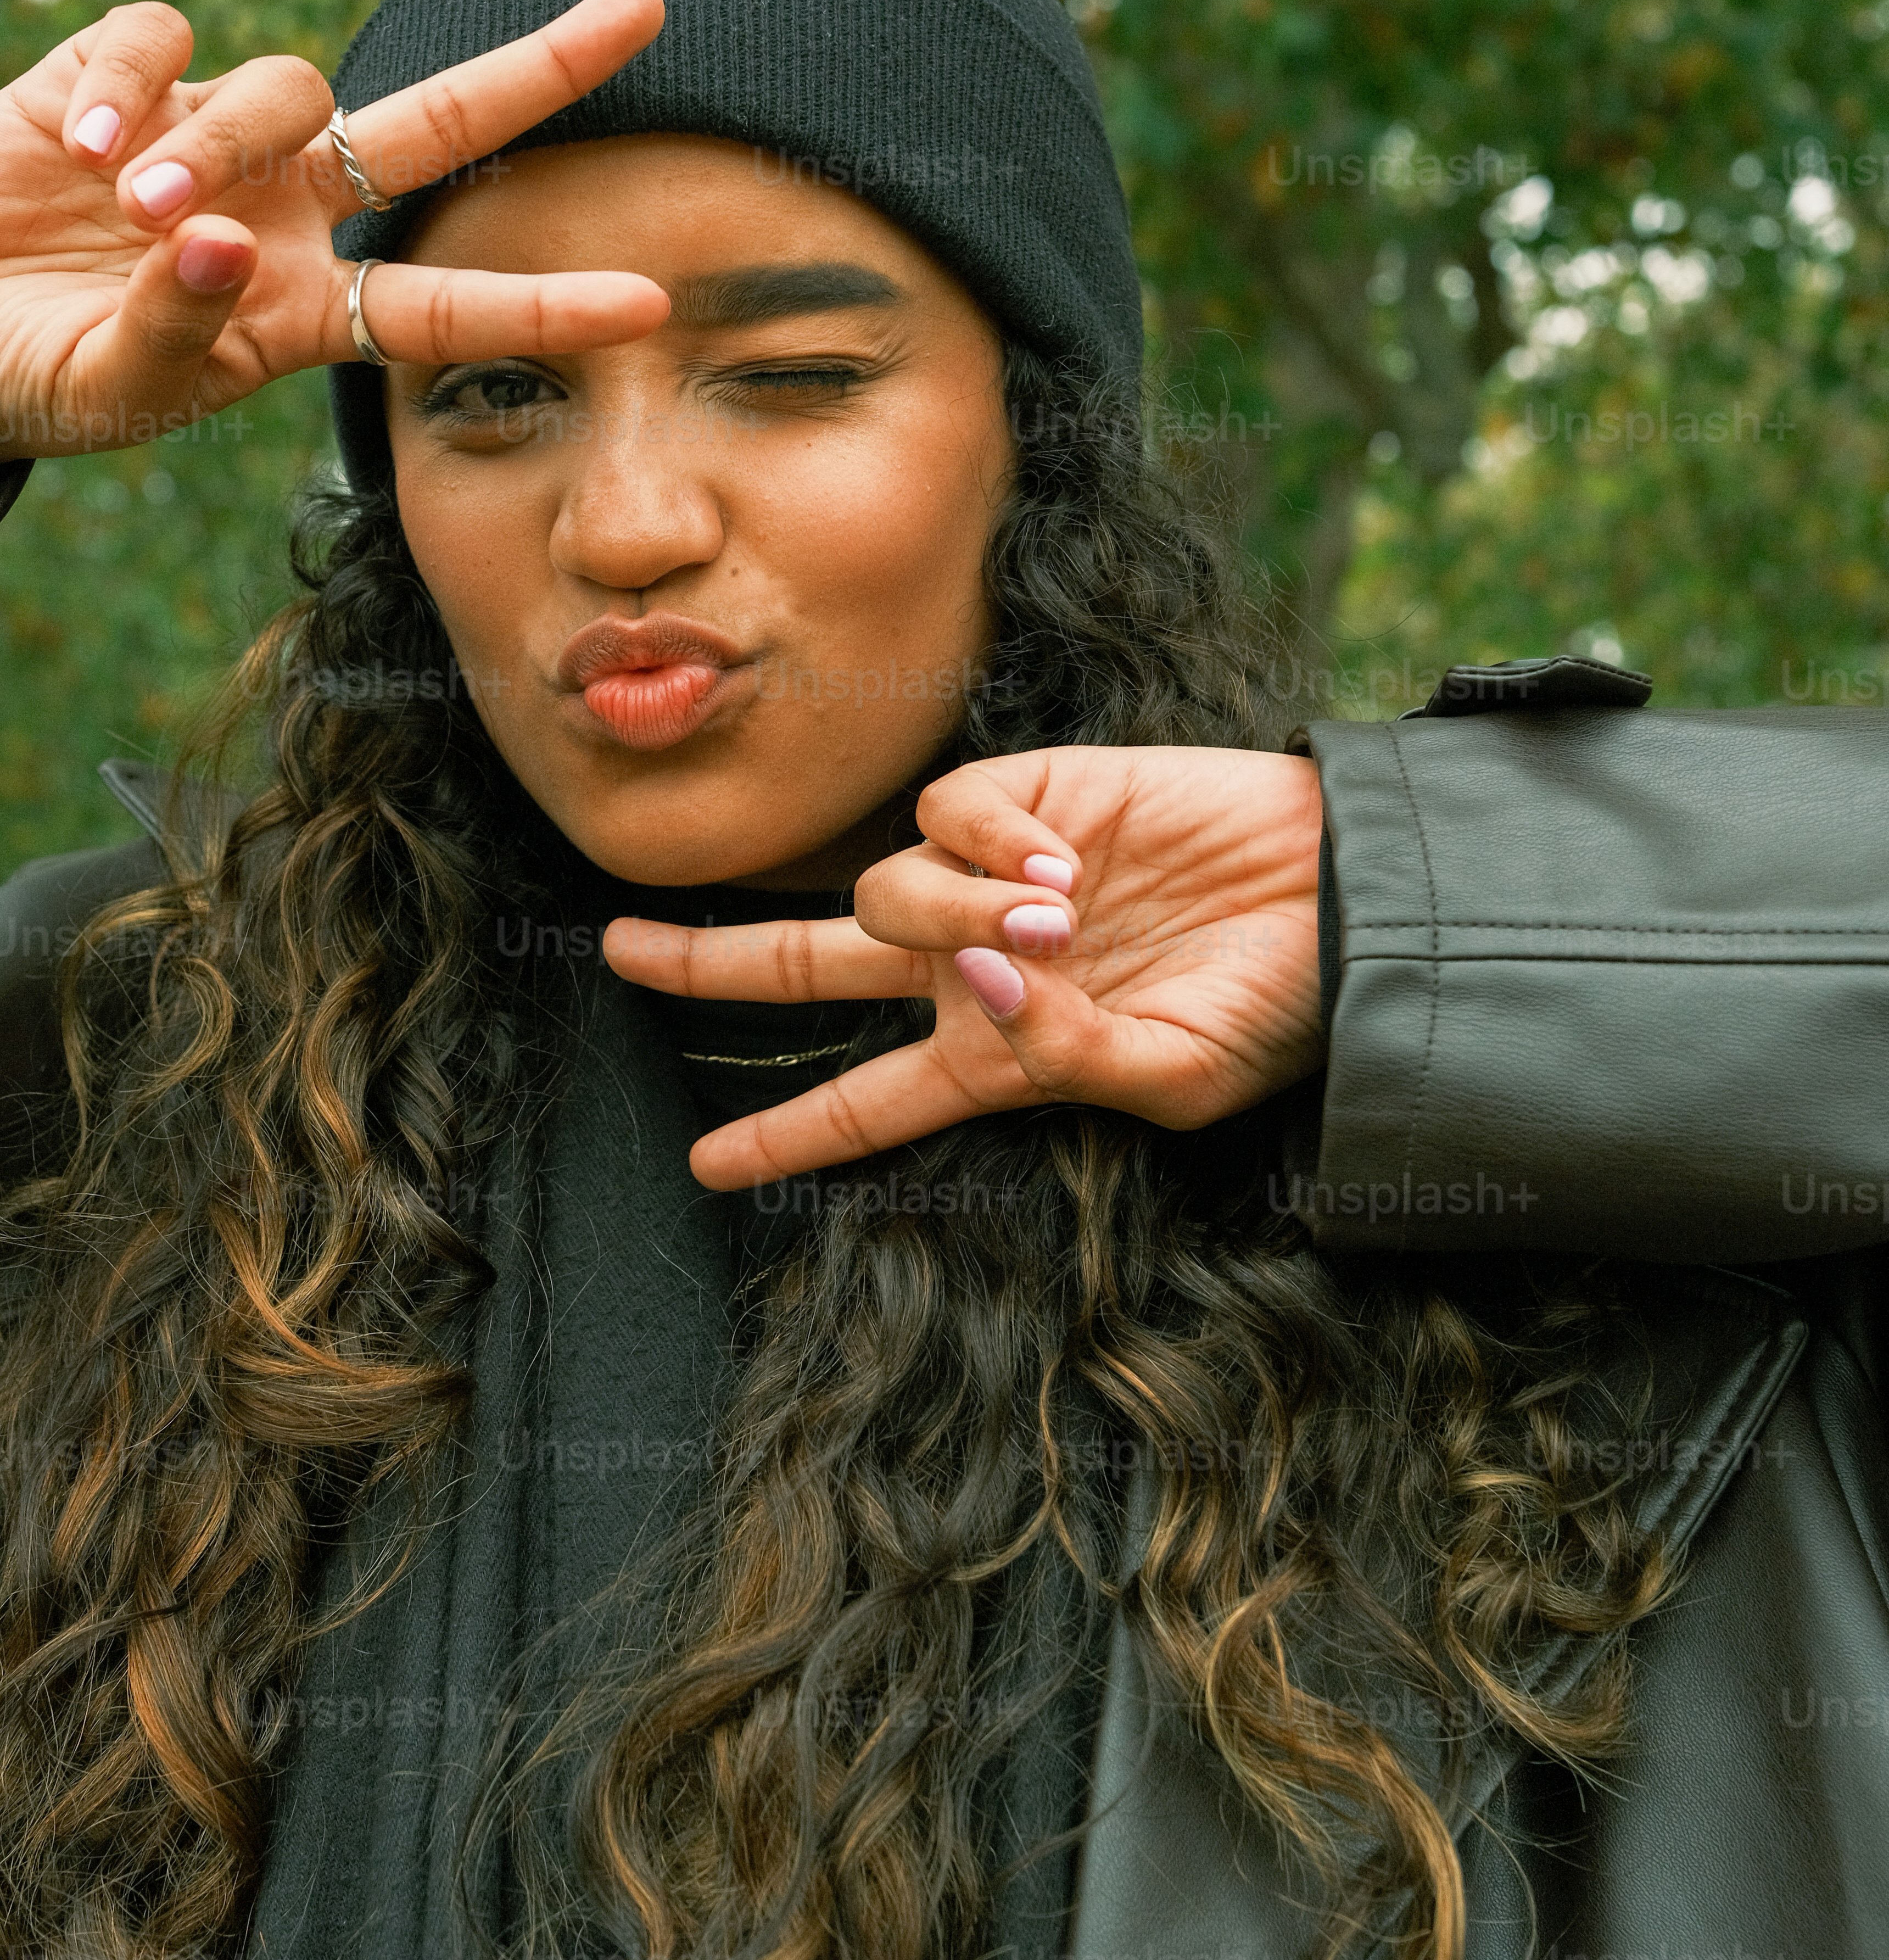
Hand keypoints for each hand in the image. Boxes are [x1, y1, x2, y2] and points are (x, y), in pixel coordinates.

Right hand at [0, 0, 670, 463]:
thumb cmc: (35, 380)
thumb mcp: (104, 391)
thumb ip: (173, 332)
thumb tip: (215, 242)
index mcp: (303, 305)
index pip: (447, 302)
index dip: (543, 305)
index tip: (649, 302)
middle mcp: (282, 209)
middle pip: (439, 123)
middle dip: (543, 65)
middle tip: (649, 5)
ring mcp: (209, 133)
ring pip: (282, 86)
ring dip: (216, 141)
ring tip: (132, 206)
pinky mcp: (117, 75)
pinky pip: (158, 39)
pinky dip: (123, 84)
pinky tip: (72, 142)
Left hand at [602, 746, 1324, 1187]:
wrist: (1342, 896)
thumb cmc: (1275, 1005)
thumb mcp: (1178, 1075)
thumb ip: (1066, 1055)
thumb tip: (979, 992)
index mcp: (998, 1055)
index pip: (868, 1104)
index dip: (787, 1136)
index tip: (706, 1166)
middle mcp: (971, 966)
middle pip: (807, 964)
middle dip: (709, 963)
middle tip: (617, 954)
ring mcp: (991, 877)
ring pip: (880, 892)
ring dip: (944, 911)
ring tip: (1052, 919)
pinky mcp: (1027, 793)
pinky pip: (946, 812)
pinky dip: (985, 840)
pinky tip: (1059, 861)